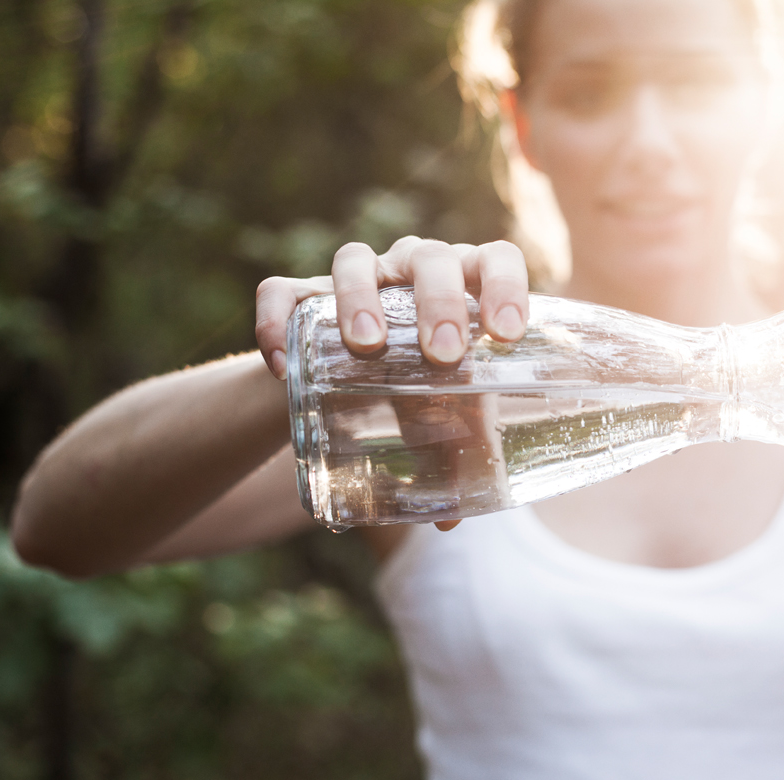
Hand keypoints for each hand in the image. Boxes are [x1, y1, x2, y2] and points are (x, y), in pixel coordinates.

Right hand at [254, 238, 528, 532]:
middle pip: (428, 257)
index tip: (507, 332)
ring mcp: (357, 277)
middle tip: (442, 355)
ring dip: (360, 298)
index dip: (507, 284)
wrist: (349, 384)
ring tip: (364, 347)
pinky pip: (281, 292)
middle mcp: (413, 269)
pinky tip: (282, 369)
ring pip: (355, 261)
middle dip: (439, 300)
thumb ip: (457, 454)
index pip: (496, 259)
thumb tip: (451, 519)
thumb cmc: (422, 390)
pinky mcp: (300, 296)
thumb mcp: (446, 415)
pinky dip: (276, 321)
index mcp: (468, 285)